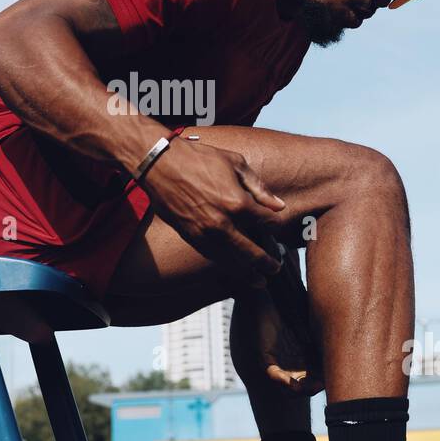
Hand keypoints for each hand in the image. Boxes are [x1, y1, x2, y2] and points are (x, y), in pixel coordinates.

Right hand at [140, 137, 284, 283]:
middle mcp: (223, 224)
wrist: (161, 164)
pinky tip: (233, 269)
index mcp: (238, 203)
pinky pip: (212, 257)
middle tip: (275, 268)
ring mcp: (205, 234)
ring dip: (248, 273)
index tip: (276, 226)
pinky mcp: (190, 237)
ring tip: (259, 281)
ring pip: (232, 261)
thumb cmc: (199, 159)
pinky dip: (226, 266)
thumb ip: (259, 188)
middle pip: (253, 252)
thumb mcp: (236, 164)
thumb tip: (279, 206)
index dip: (276, 225)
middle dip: (267, 262)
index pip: (267, 223)